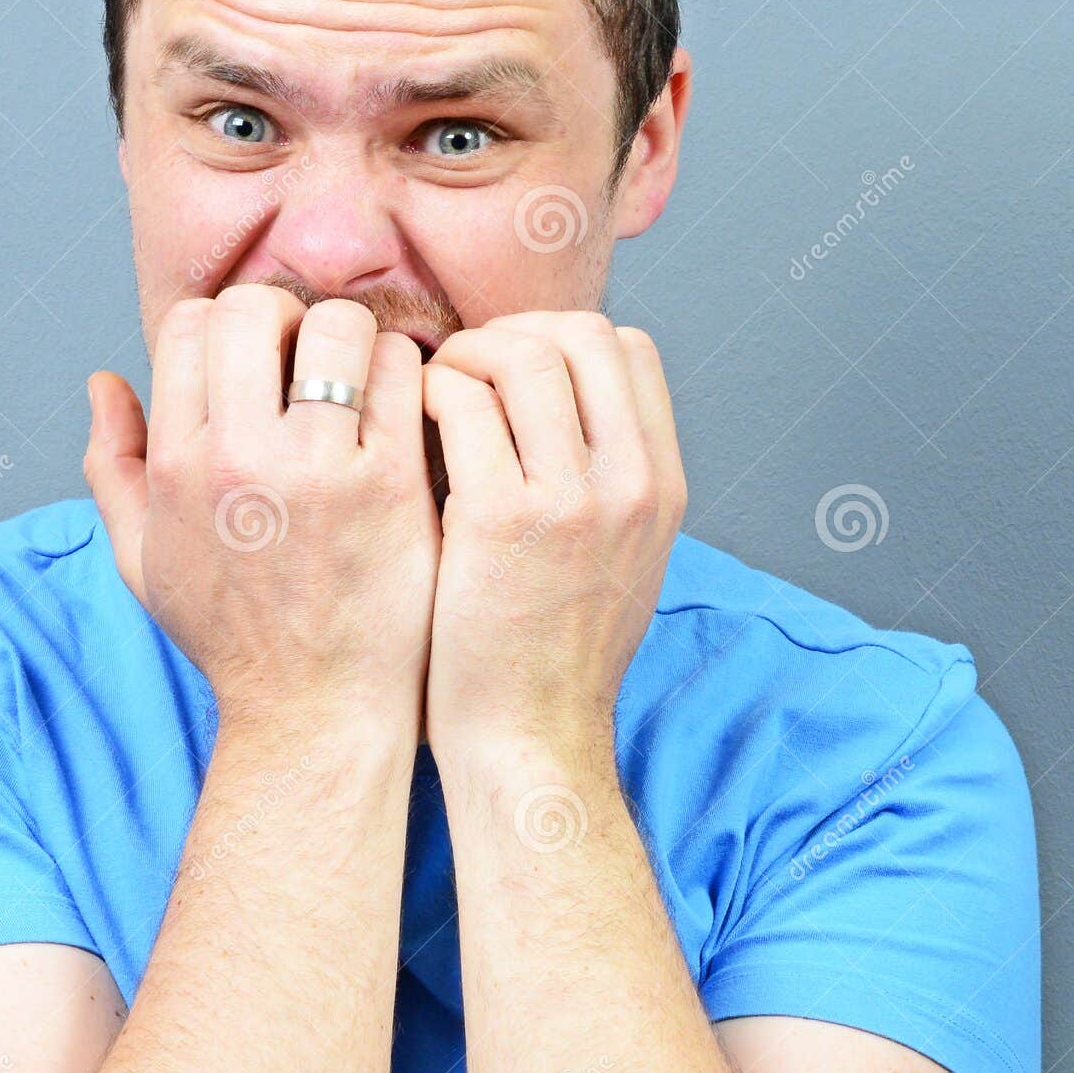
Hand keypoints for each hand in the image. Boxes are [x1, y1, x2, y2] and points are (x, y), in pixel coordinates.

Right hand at [83, 285, 439, 743]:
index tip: (259, 357)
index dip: (228, 323)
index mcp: (178, 464)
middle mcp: (240, 457)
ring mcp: (319, 469)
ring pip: (340, 327)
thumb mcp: (143, 559)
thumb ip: (112, 465)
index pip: (192, 322)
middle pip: (258, 306)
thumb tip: (103, 381)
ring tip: (361, 377)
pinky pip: (402, 374)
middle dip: (288, 314)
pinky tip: (403, 408)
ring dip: (353, 338)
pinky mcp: (391, 485)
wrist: (316, 710)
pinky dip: (405, 373)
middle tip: (311, 355)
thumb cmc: (233, 635)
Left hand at [421, 313, 685, 761]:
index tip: (513, 369)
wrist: (529, 740)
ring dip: (465, 355)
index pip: (629, 350)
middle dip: (512, 332)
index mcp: (661, 486)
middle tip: (466, 367)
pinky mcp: (500, 520)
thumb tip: (562, 397)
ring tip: (436, 391)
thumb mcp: (621, 556)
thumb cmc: (553, 651)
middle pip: (581, 335)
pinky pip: (463, 402)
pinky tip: (412, 424)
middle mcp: (629, 483)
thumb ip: (606, 477)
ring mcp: (571, 500)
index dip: (562, 339)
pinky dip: (432, 392)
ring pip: (522, 354)